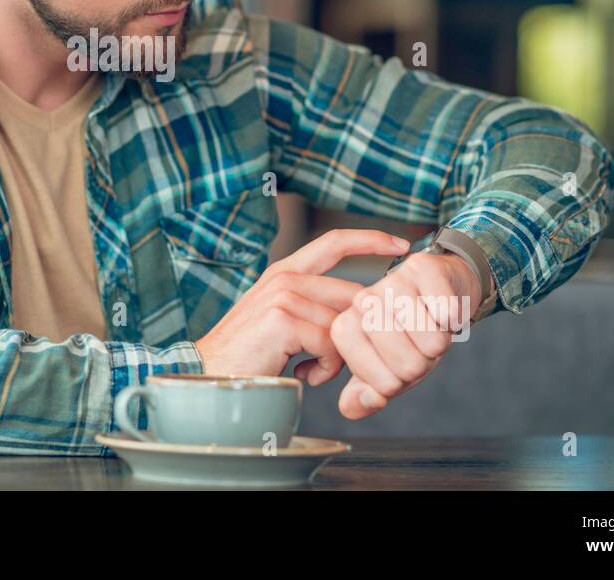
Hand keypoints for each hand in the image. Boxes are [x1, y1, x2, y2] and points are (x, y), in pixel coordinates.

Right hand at [193, 229, 410, 382]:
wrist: (211, 375)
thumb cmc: (251, 355)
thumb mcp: (284, 320)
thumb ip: (315, 308)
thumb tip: (359, 311)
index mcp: (285, 271)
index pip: (335, 242)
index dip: (371, 239)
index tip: (401, 244)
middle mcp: (284, 277)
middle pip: (351, 295)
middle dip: (356, 333)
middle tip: (333, 362)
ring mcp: (283, 294)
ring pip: (343, 324)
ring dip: (336, 357)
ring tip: (311, 370)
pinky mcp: (283, 318)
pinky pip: (331, 344)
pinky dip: (325, 368)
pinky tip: (303, 374)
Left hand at [330, 248, 481, 418]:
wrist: (440, 292)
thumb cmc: (409, 335)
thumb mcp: (387, 370)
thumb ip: (365, 396)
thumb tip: (355, 405)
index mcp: (346, 331)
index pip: (385, 384)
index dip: (403, 381)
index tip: (399, 361)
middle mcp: (362, 303)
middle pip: (409, 365)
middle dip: (424, 361)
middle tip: (418, 343)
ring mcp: (390, 282)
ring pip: (432, 342)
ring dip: (440, 340)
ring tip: (430, 325)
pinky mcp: (421, 266)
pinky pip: (448, 314)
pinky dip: (455, 319)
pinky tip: (442, 308)